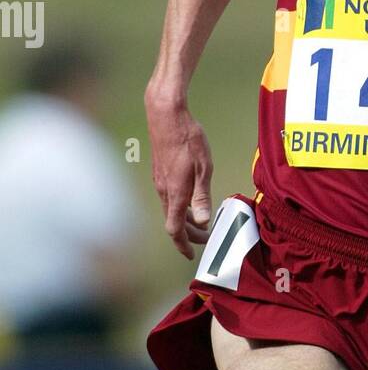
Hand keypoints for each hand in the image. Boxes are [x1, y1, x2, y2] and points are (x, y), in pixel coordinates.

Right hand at [145, 93, 212, 259]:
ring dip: (185, 221)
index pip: (175, 229)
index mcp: (175, 193)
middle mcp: (164, 190)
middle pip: (173, 222)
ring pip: (171, 209)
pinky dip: (180, 207)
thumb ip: (202, 196)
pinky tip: (191, 200)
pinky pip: (169, 197)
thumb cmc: (188, 139)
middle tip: (206, 239)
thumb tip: (203, 222)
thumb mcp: (204, 168)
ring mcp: (160, 181)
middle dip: (188, 235)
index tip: (192, 255)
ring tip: (201, 223)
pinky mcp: (160, 172)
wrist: (166, 114)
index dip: (184, 244)